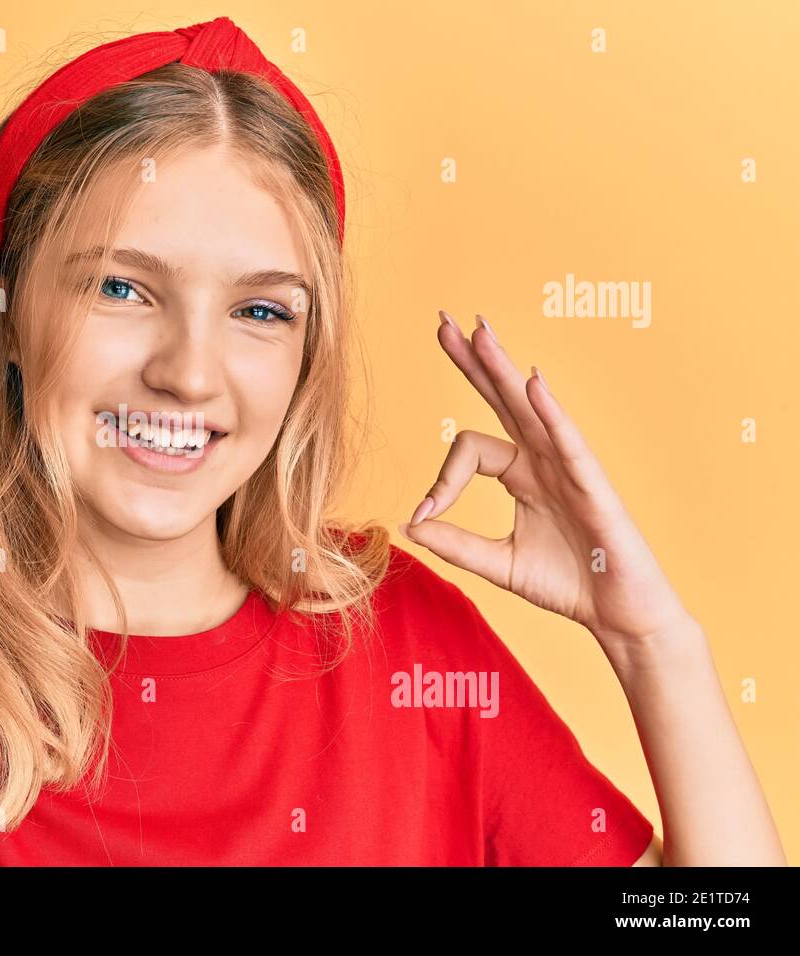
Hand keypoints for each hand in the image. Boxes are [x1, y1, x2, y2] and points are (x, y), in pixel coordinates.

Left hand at [397, 311, 692, 652]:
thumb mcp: (498, 564)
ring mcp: (571, 468)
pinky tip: (532, 383)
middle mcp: (544, 461)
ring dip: (505, 370)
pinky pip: (569, 443)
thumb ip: (455, 543)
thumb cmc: (569, 584)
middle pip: (502, 400)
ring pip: (532, 409)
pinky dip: (550, 413)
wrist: (619, 615)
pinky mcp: (595, 487)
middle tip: (443, 322)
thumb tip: (409, 523)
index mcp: (521, 474)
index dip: (441, 479)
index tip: (424, 512)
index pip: (470, 449)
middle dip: (473, 362)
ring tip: (480, 331)